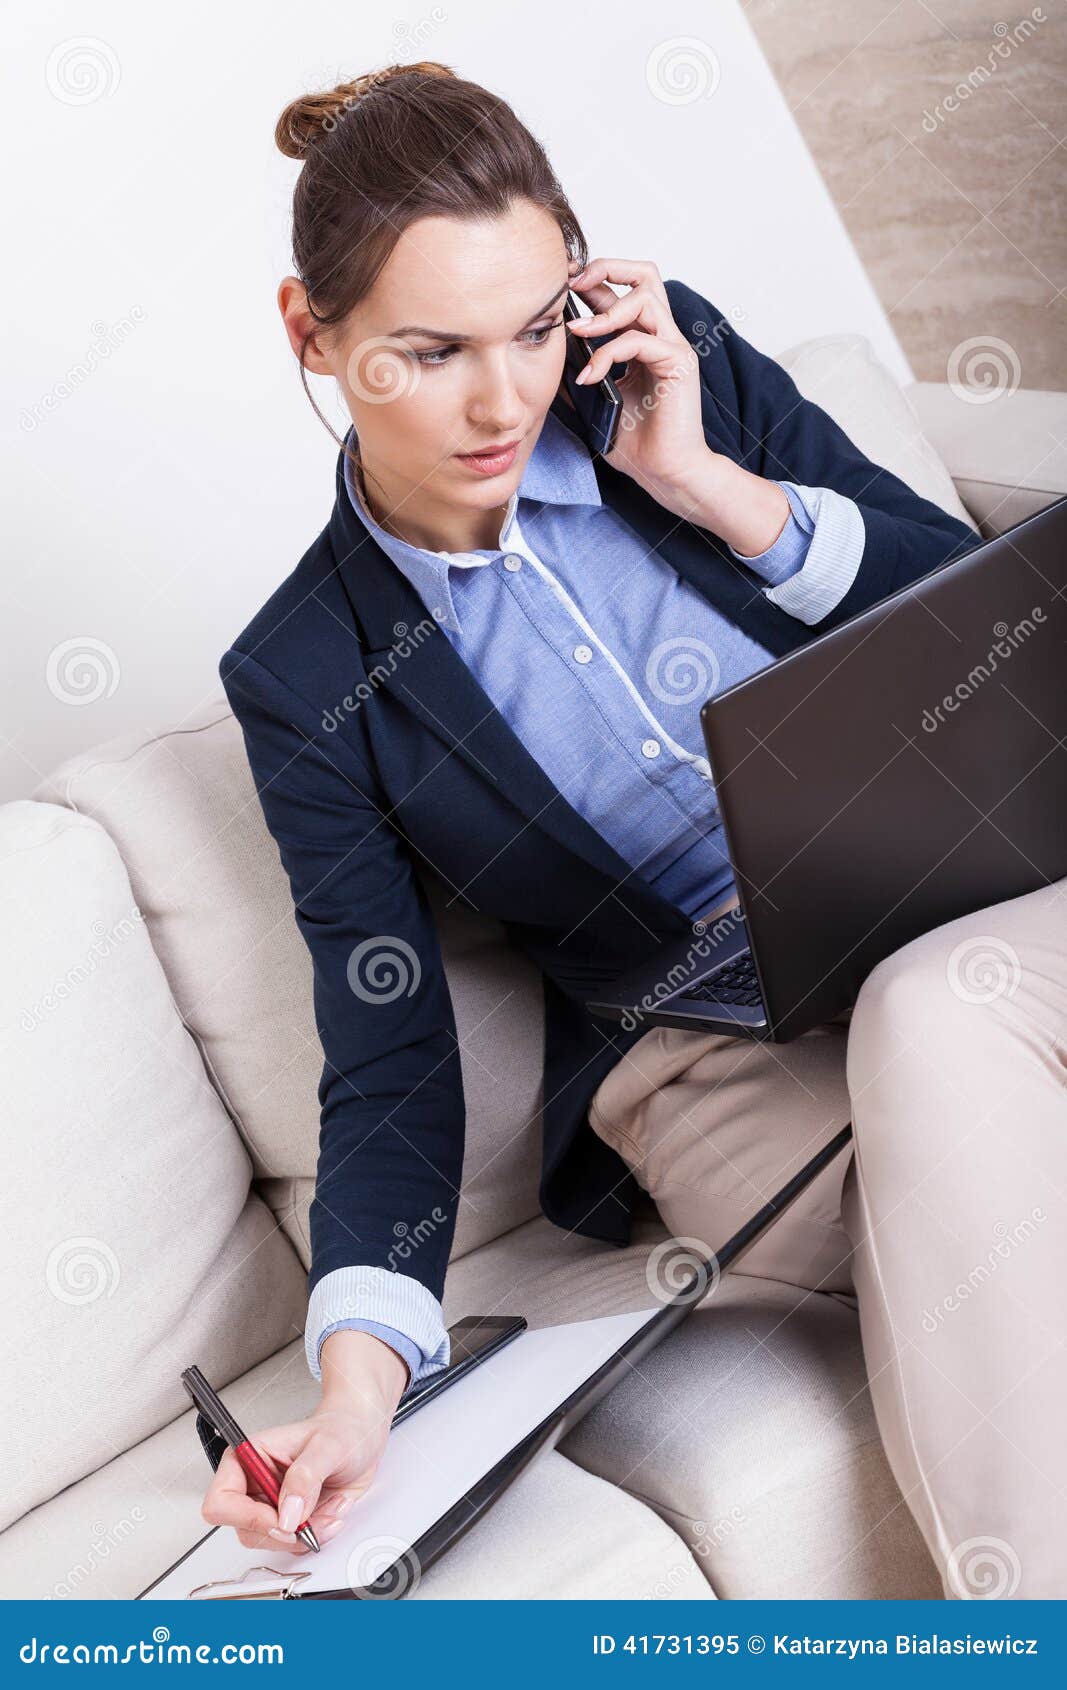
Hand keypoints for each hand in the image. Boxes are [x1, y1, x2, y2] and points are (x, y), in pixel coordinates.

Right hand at [200, 1332, 408, 1554]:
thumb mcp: (328, 1445)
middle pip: (246, 1530)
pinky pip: (295, 1545)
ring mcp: (271, 1505)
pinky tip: (332, 1510)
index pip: (221, 1502)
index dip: (248, 1517)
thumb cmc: (342, 1428)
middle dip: (286, 1531)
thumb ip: (305, 1477)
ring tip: (331, 1507)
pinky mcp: (290, 1520)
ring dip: (307, 1534)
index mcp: (249, 1457)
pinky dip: (318, 1536)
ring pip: (272, 1542)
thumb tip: (287, 1514)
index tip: (281, 1519)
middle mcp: (255, 1484)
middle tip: (316, 1515)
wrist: (361, 1436)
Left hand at [565, 255, 791, 555]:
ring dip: (604, 312)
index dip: (593, 279)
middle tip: (572, 283)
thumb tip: (544, 355)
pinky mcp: (679, 363)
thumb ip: (578, 371)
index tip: (561, 282)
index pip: (621, 291)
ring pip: (645, 296)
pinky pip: (640, 339)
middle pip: (644, 273)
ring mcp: (673, 346)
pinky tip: (591, 376)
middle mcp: (662, 335)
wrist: (664, 473)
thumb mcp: (594, 400)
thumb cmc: (636, 443)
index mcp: (643, 340)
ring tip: (577, 332)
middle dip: (605, 269)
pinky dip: (609, 353)